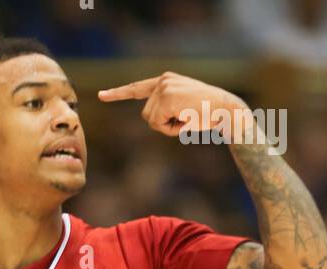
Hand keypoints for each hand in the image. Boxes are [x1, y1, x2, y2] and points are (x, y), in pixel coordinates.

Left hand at [98, 72, 251, 142]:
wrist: (225, 109)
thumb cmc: (207, 113)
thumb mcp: (184, 107)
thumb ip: (166, 108)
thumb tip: (152, 116)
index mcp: (165, 81)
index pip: (137, 88)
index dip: (118, 93)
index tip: (101, 95)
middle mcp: (162, 81)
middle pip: (146, 115)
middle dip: (163, 124)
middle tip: (184, 118)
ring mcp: (163, 87)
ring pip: (151, 121)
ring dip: (168, 127)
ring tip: (187, 118)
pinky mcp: (166, 97)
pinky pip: (159, 124)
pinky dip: (171, 128)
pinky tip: (186, 119)